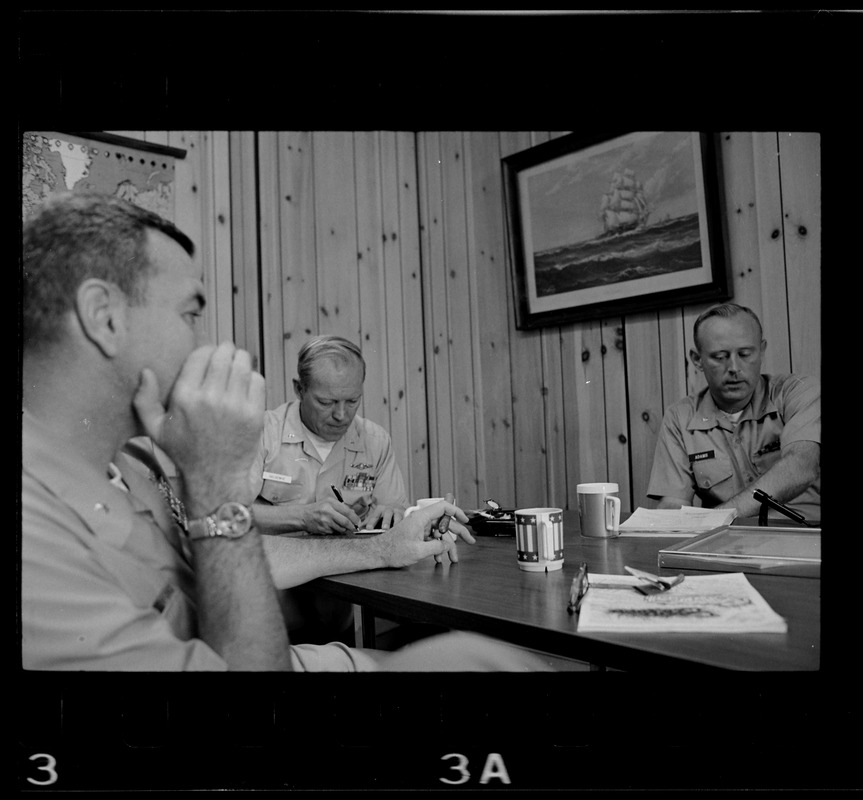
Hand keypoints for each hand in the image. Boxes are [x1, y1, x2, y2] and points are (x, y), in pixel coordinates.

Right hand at [133, 342, 264, 515]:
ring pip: (244, 363)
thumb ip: (144, 400)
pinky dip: (253, 378)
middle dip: (226, 351)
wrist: (215, 477)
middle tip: (226, 356)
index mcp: (185, 397)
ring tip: (237, 365)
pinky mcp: (254, 414)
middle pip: (224, 354)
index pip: (201, 355)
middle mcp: (210, 398)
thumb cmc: (185, 452)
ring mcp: (235, 405)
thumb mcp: (155, 429)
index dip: (206, 350)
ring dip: (241, 360)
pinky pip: (258, 381)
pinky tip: (246, 385)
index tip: (208, 356)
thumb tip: (146, 371)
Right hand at [302, 500, 362, 533]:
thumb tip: (353, 514)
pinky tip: (331, 527)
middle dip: (352, 526)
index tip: (358, 521)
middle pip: (345, 522)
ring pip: (341, 528)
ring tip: (340, 525)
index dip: (355, 517)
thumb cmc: (317, 508)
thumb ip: (340, 507)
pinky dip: (335, 531)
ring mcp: (325, 522)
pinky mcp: (322, 529)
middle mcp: (327, 512)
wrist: (303, 516)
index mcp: (330, 503)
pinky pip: (334, 532)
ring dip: (344, 529)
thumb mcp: (328, 502)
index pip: (347, 511)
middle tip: (355, 527)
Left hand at [362, 503, 404, 530]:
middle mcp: (389, 509)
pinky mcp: (405, 515)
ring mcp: (398, 512)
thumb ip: (368, 522)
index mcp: (380, 509)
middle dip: (386, 521)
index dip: (372, 522)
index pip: (375, 516)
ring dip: (397, 523)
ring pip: (398, 517)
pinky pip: (405, 520)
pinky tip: (404, 531)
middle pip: (387, 515)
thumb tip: (358, 529)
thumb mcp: (375, 516)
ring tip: (395, 531)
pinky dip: (405, 525)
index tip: (368, 529)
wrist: (396, 507)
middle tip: (384, 528)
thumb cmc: (383, 515)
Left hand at [379, 499, 473, 567]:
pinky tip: (438, 558)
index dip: (457, 511)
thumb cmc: (392, 550)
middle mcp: (421, 520)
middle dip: (458, 533)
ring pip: (439, 533)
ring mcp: (419, 527)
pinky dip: (437, 547)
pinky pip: (432, 538)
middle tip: (470, 541)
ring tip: (453, 559)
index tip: (466, 520)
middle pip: (445, 522)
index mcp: (421, 518)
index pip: (443, 507)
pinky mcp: (417, 534)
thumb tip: (447, 545)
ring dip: (447, 546)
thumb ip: (436, 546)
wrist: (378, 554)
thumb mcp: (418, 551)